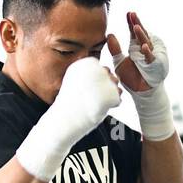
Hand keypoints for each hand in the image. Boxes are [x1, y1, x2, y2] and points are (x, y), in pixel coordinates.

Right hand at [17, 57, 121, 181]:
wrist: (64, 119)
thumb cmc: (69, 103)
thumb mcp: (77, 81)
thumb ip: (93, 76)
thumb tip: (115, 77)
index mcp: (87, 62)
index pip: (101, 69)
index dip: (95, 84)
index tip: (84, 92)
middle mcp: (97, 67)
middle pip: (110, 77)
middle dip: (105, 89)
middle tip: (90, 100)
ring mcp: (105, 80)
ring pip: (116, 88)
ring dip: (108, 97)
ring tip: (93, 104)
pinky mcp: (111, 94)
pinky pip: (118, 100)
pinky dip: (110, 108)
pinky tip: (97, 109)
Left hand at [107, 11, 168, 94]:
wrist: (140, 92)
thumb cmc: (132, 78)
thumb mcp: (119, 62)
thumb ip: (115, 49)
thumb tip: (109, 34)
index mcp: (136, 46)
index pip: (133, 32)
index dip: (131, 23)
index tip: (128, 13)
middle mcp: (144, 49)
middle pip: (141, 33)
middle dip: (137, 23)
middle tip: (132, 14)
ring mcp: (150, 55)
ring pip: (146, 42)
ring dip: (141, 34)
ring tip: (135, 26)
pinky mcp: (155, 65)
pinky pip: (151, 57)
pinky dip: (147, 52)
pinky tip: (143, 47)